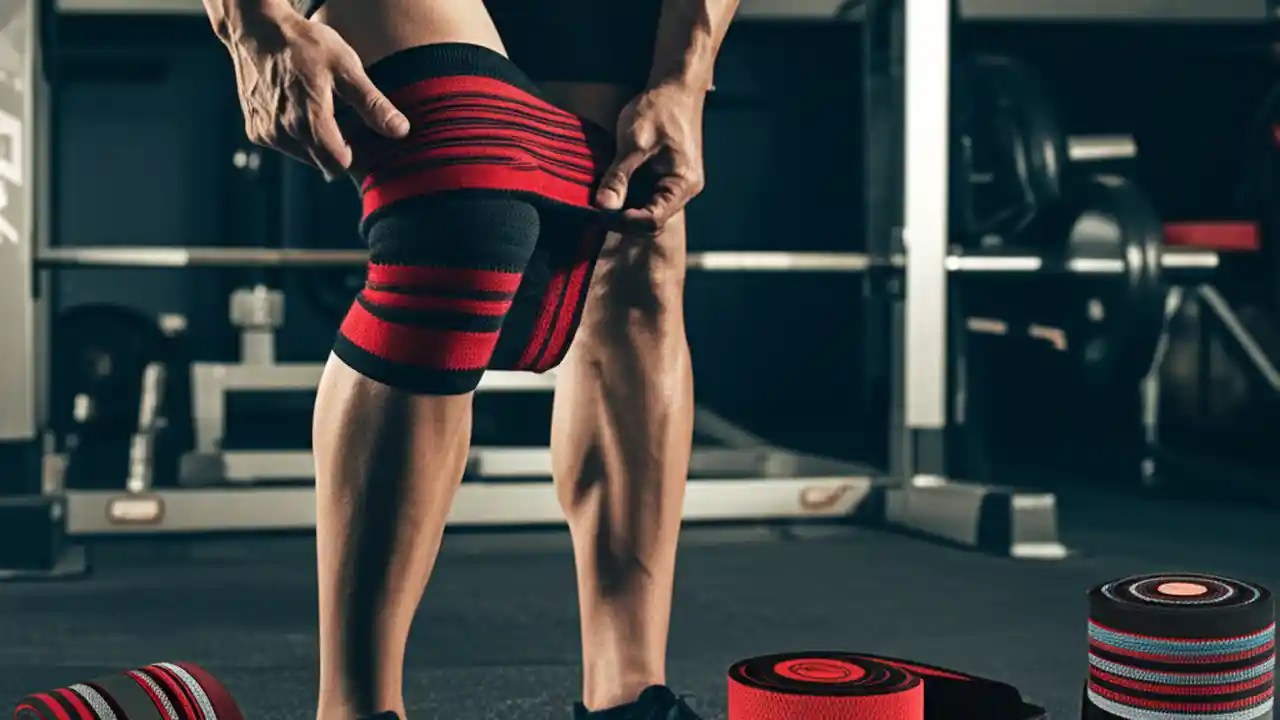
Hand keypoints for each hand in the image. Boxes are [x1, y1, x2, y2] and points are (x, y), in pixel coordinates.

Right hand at [217, 7, 409, 179]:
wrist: (256, 29)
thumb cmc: (304, 44)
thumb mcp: (346, 67)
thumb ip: (372, 104)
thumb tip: (401, 131)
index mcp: (307, 122)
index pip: (340, 165)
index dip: (356, 155)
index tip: (363, 138)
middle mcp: (283, 134)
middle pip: (323, 164)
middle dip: (338, 149)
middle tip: (344, 118)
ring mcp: (266, 134)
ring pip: (305, 157)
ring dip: (317, 143)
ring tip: (321, 108)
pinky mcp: (255, 131)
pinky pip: (286, 146)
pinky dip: (297, 135)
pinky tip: (300, 107)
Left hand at [596, 81, 706, 234]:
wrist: (675, 86)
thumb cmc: (659, 109)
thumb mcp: (634, 142)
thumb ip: (619, 176)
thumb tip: (603, 206)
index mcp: (683, 184)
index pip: (653, 220)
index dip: (625, 222)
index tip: (600, 214)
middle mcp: (684, 190)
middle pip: (650, 220)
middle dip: (622, 217)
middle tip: (594, 207)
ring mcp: (676, 184)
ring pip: (646, 209)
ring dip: (624, 206)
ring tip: (600, 197)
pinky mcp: (666, 177)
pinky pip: (646, 196)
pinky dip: (628, 195)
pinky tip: (611, 187)